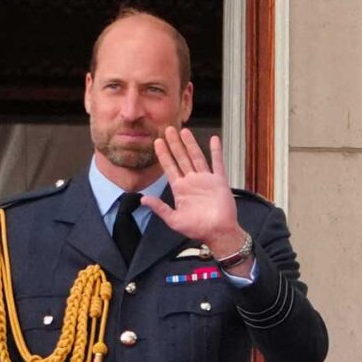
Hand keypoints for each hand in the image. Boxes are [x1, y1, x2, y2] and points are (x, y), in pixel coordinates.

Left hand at [144, 127, 250, 270]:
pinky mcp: (219, 181)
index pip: (169, 167)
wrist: (219, 232)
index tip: (157, 142)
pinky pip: (217, 163)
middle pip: (181, 158)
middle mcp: (192, 181)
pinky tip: (214, 140)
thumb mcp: (174, 220)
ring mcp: (206, 180)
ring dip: (190, 144)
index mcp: (180, 189)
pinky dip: (216, 151)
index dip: (163, 154)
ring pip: (196, 157)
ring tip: (184, 130)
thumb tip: (143, 199)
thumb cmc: (198, 229)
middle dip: (174, 144)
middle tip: (168, 129)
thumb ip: (160, 208)